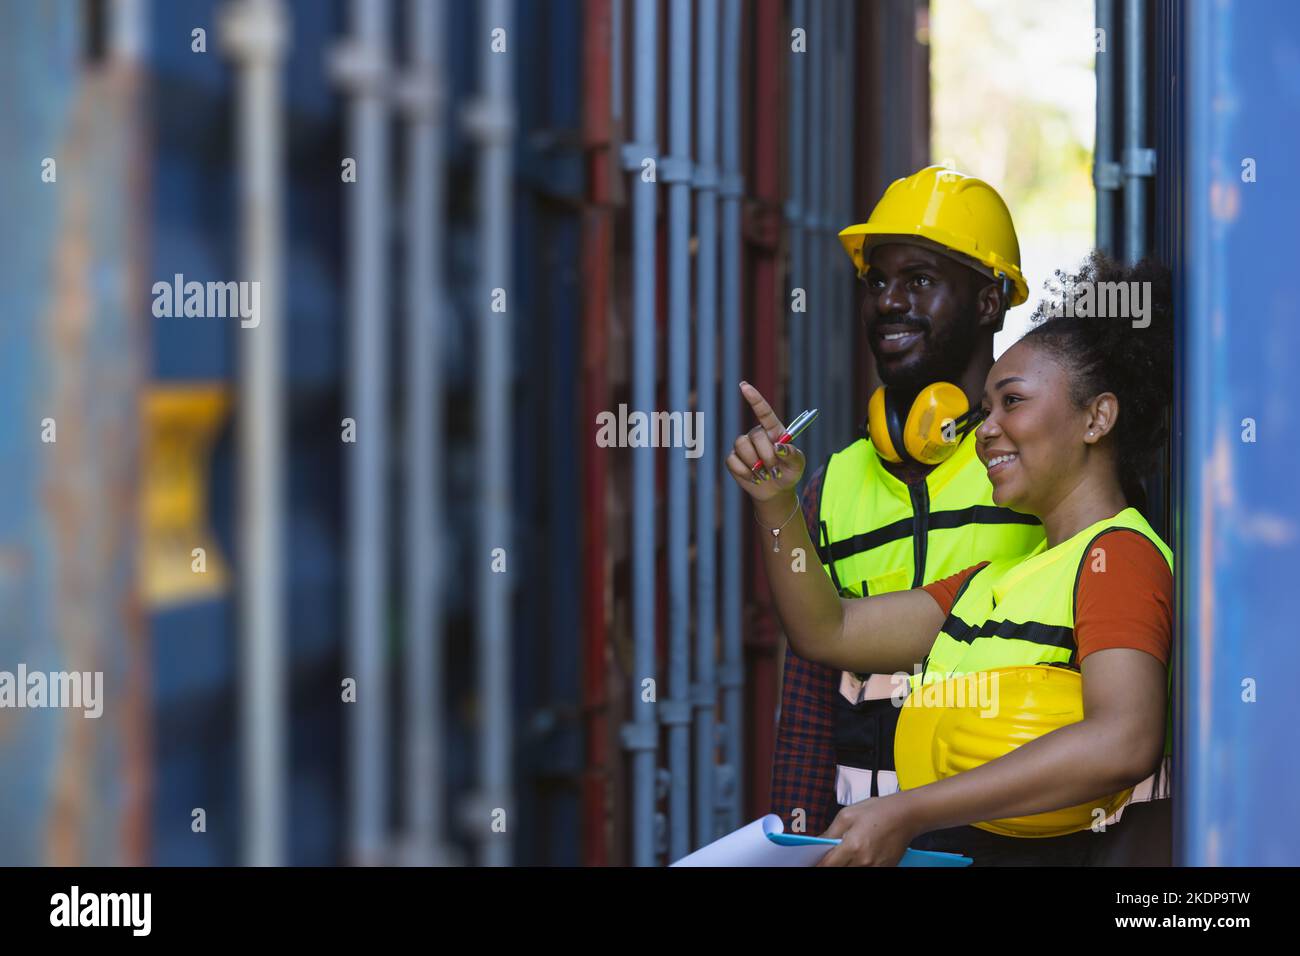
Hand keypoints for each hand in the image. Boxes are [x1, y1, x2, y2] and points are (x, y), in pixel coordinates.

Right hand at [724, 381, 805, 501]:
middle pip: (755, 435)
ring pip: (742, 445)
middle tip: (775, 470)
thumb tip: (779, 447)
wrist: (776, 491)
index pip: (764, 411)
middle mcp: (757, 434)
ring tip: (764, 475)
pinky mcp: (733, 459)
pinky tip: (754, 478)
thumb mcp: (798, 464)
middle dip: (766, 456)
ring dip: (755, 464)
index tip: (744, 386)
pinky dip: (745, 472)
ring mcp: (743, 446)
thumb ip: (792, 454)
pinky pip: (733, 461)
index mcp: (774, 430)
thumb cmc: (789, 472)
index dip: (754, 397)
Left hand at [815, 794, 919, 866]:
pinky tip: (859, 855)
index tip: (811, 863)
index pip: (827, 865)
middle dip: (831, 864)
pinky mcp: (884, 869)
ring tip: (847, 853)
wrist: (906, 815)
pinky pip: (865, 871)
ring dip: (845, 865)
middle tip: (829, 856)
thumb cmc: (878, 811)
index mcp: (853, 846)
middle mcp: (864, 861)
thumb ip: (829, 832)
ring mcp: (875, 868)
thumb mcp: (847, 815)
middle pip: (838, 871)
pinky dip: (858, 865)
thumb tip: (817, 843)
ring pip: (852, 872)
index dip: (816, 865)